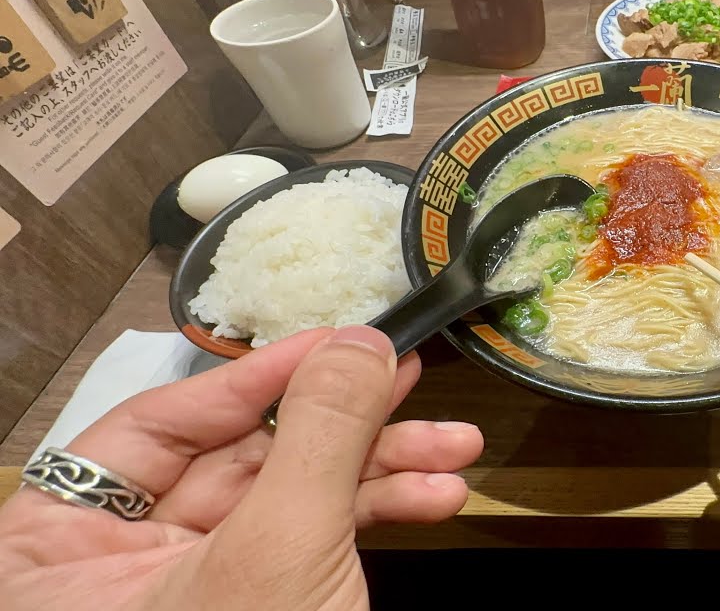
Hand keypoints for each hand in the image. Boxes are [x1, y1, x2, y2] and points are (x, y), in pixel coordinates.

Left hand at [0, 326, 483, 610]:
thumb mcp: (280, 553)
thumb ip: (317, 437)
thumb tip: (355, 344)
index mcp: (60, 550)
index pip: (160, 422)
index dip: (260, 373)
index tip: (341, 340)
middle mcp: (119, 566)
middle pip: (242, 453)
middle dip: (345, 424)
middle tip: (411, 382)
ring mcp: (196, 589)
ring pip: (293, 495)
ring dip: (383, 469)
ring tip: (453, 449)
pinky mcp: (260, 605)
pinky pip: (317, 539)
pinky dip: (381, 515)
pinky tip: (434, 495)